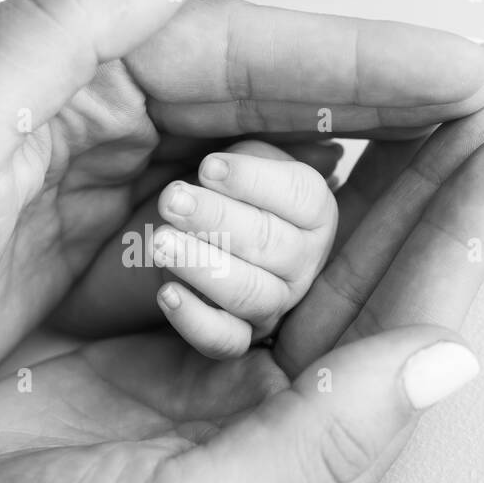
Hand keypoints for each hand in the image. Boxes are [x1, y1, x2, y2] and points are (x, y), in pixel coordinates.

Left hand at [0, 0, 483, 439]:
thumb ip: (72, 23)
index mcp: (93, 66)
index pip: (260, 52)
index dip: (371, 61)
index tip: (470, 71)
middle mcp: (124, 119)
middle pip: (289, 110)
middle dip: (394, 115)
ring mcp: (131, 194)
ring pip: (273, 188)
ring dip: (332, 203)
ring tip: (411, 210)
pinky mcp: (124, 265)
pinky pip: (233, 259)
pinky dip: (280, 267)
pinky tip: (330, 279)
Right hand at [0, 93, 483, 482]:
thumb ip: (323, 439)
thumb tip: (444, 359)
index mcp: (311, 478)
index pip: (407, 333)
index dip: (463, 237)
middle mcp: (276, 426)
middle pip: (371, 283)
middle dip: (429, 189)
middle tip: (480, 99)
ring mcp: (211, 384)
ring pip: (303, 260)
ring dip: (355, 181)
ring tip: (407, 102)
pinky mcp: (146, 351)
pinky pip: (224, 258)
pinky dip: (258, 197)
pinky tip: (289, 142)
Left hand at [151, 141, 337, 358]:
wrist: (156, 231)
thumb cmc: (202, 180)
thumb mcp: (229, 147)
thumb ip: (267, 140)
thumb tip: (327, 150)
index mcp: (312, 210)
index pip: (302, 196)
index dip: (255, 181)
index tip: (207, 167)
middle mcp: (302, 261)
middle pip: (274, 245)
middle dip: (219, 220)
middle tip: (172, 200)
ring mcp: (273, 304)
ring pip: (253, 294)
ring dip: (204, 266)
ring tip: (161, 242)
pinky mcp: (235, 337)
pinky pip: (226, 342)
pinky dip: (196, 319)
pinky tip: (165, 293)